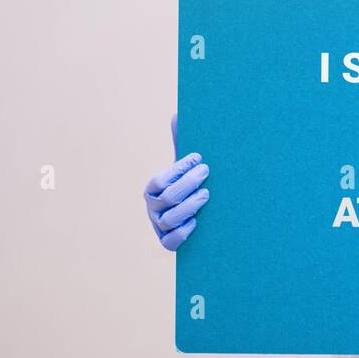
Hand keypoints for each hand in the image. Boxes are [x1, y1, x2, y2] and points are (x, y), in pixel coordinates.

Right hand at [143, 113, 209, 250]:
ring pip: (170, 219)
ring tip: (206, 195)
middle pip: (166, 198)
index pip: (159, 180)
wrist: (196, 213)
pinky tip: (196, 222)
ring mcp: (159, 226)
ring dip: (189, 206)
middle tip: (206, 171)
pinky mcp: (168, 242)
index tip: (199, 157)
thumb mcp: (184, 168)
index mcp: (152, 189)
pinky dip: (182, 233)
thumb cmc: (189, 186)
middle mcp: (152, 208)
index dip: (178, 169)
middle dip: (188, 183)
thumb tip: (178, 115)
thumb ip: (181, 145)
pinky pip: (170, 242)